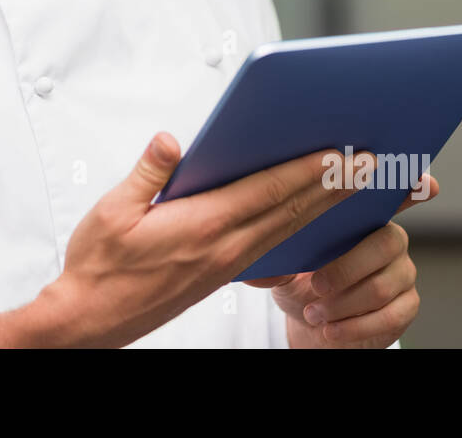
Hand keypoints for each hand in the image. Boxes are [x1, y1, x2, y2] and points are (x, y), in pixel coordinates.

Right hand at [0, 134, 374, 346]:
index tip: (340, 152)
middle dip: (333, 185)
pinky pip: (271, 247)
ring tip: (353, 185)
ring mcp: (227, 265)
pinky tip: (309, 219)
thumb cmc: (98, 265)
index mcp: (202, 226)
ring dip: (323, 206)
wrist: (91, 319)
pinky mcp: (222, 275)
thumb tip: (171, 142)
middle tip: (371, 164)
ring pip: (287, 230)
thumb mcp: (112, 211)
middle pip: (290, 210)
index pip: (268, 191)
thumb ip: (148, 173)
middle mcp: (224, 247)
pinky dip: (297, 229)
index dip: (308, 170)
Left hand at [243, 175, 438, 348]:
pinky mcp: (407, 305)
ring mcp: (403, 272)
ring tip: (313, 313)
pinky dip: (354, 327)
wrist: (312, 321)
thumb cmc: (300, 282)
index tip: (424, 182)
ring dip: (342, 304)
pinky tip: (331, 330)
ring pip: (381, 286)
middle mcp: (390, 239)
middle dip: (347, 268)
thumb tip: (260, 263)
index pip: (393, 195)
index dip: (412, 188)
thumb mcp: (284, 265)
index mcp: (362, 217)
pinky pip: (388, 316)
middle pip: (385, 244)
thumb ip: (278, 255)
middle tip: (316, 286)